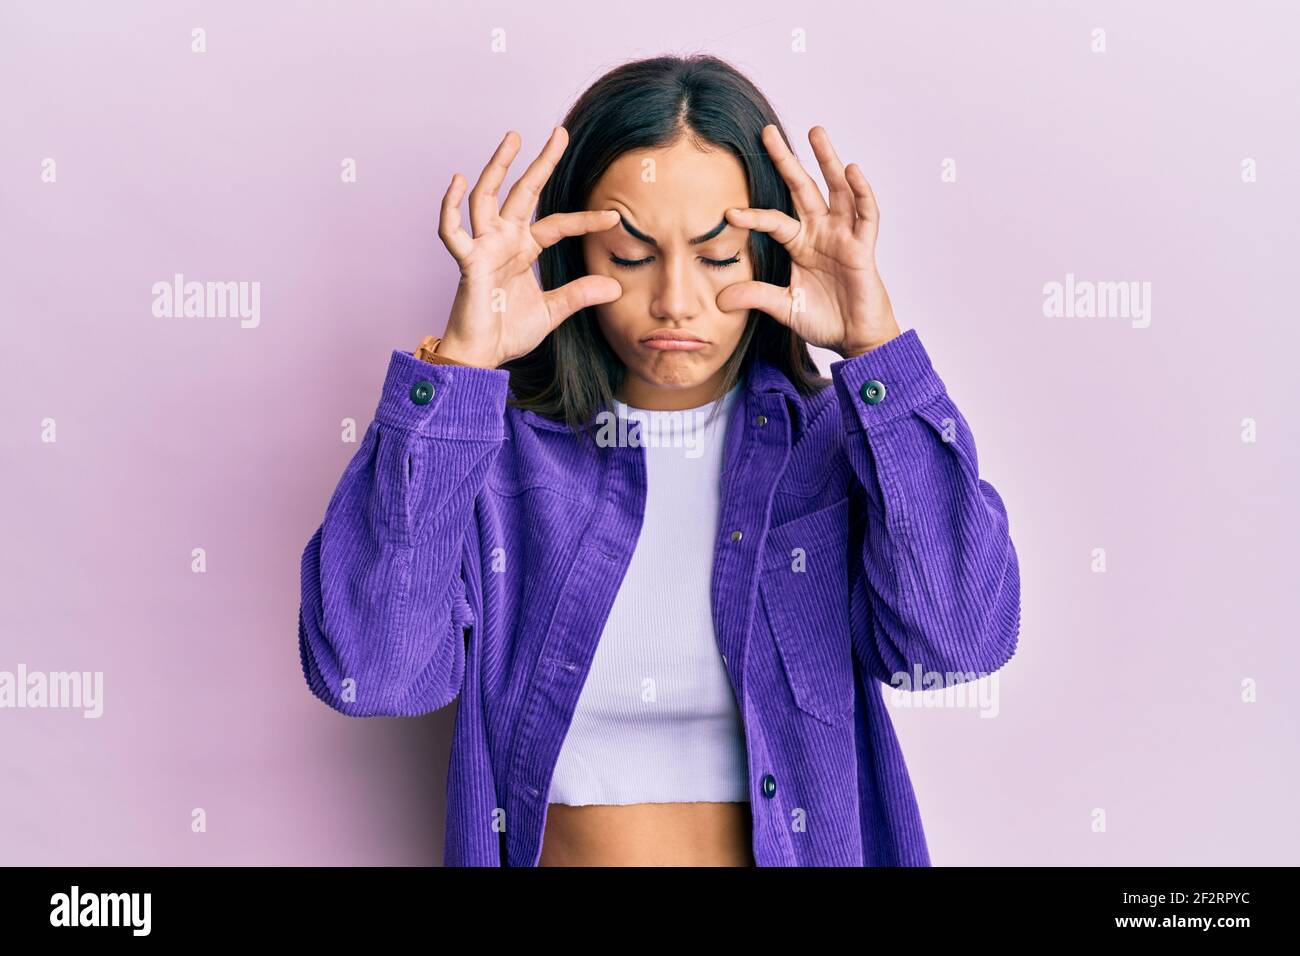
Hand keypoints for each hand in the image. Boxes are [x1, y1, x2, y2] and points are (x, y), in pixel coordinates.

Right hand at [436, 127, 622, 367]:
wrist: (483, 356)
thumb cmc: (508, 332)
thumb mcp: (553, 311)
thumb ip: (579, 295)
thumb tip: (615, 285)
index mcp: (524, 249)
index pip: (559, 224)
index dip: (586, 220)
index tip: (614, 216)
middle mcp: (503, 240)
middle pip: (523, 192)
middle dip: (540, 162)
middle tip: (558, 132)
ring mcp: (483, 247)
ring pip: (487, 197)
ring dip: (498, 167)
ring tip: (513, 138)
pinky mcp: (466, 262)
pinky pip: (452, 231)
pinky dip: (450, 206)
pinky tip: (458, 179)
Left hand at [716, 124, 900, 358]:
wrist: (854, 339)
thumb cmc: (824, 320)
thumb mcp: (783, 307)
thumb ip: (755, 297)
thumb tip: (719, 299)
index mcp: (799, 244)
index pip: (773, 220)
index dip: (753, 216)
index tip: (729, 213)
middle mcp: (820, 232)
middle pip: (801, 188)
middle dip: (786, 160)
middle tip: (767, 132)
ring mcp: (843, 235)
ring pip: (835, 190)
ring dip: (827, 160)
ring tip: (815, 131)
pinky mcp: (863, 246)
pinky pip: (865, 214)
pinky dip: (860, 192)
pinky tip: (851, 170)